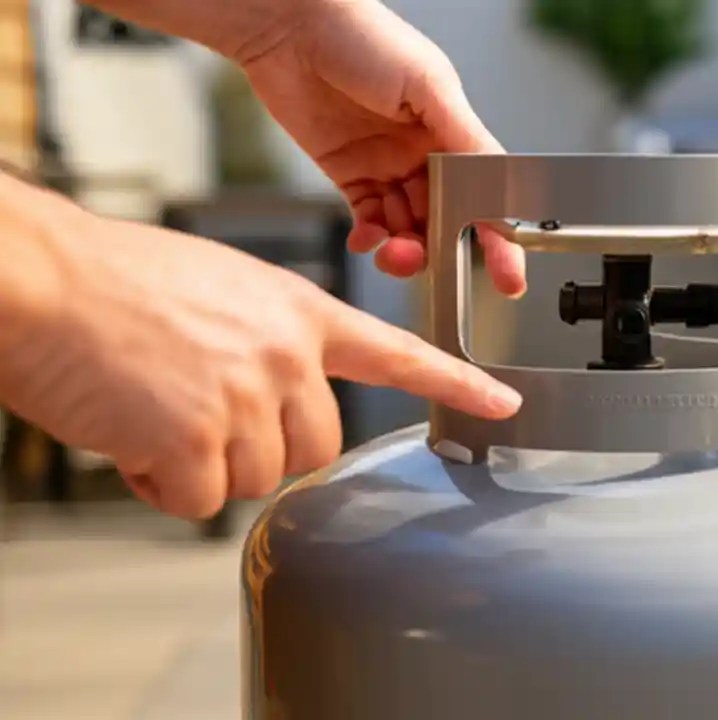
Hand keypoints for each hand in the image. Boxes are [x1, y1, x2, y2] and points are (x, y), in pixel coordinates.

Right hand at [0, 208, 521, 519]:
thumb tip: (271, 396)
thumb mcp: (221, 289)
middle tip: (207, 417)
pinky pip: (198, 499)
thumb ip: (268, 340)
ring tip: (156, 411)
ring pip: (256, 477)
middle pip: (318, 447)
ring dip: (206, 464)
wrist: (42, 280)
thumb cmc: (115, 282)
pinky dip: (162, 485)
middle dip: (268, 448)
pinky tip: (132, 437)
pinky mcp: (195, 439)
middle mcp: (285, 354)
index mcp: (298, 311)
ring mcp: (244, 397)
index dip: (454, 382)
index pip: (396, 353)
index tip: (501, 401)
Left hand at [235, 0, 524, 290]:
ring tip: (392, 252)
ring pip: (407, 227)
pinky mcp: (349, 174)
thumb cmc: (362, 37)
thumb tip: (501, 180)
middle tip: (424, 258)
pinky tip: (366, 240)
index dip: (498, 238)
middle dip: (440, 247)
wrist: (290, 28)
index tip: (508, 276)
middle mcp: (424, 153)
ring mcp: (387, 166)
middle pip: (445, 219)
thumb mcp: (429, 84)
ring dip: (403, 248)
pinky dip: (370, 238)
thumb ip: (464, 136)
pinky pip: (369, 221)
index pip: (485, 194)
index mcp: (451, 131)